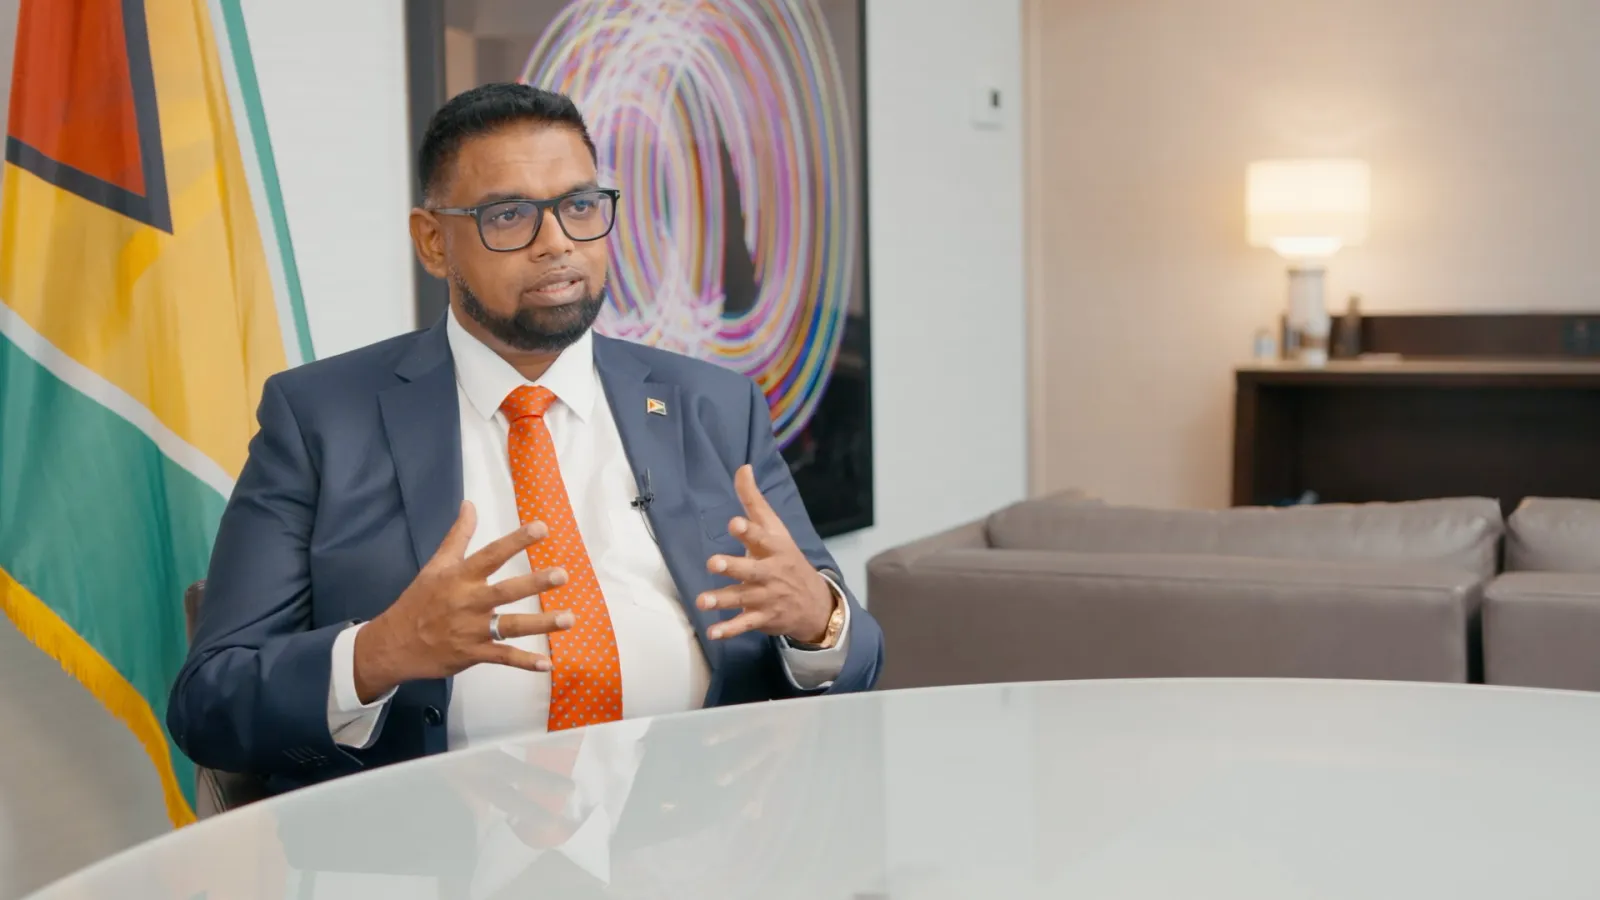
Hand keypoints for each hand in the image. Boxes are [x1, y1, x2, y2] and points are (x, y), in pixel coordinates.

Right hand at [353, 501, 572, 702]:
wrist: (393, 644)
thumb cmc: (418, 601)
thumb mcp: (436, 565)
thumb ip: (457, 535)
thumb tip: (470, 504)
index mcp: (460, 577)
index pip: (491, 555)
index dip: (516, 541)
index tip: (542, 528)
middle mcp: (468, 602)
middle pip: (506, 591)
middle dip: (534, 583)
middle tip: (562, 575)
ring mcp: (471, 630)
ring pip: (511, 626)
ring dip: (541, 623)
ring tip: (569, 619)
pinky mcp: (472, 654)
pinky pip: (503, 657)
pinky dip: (525, 662)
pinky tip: (547, 664)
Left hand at [697, 465, 835, 642]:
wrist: (815, 602)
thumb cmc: (786, 558)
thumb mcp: (775, 528)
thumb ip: (754, 500)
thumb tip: (742, 467)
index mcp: (774, 548)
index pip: (761, 537)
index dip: (748, 530)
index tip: (734, 523)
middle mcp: (770, 572)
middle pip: (750, 569)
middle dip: (732, 567)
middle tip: (713, 562)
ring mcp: (766, 597)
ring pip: (742, 598)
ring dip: (722, 599)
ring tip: (702, 601)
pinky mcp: (762, 617)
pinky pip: (744, 625)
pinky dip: (729, 630)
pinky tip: (713, 633)